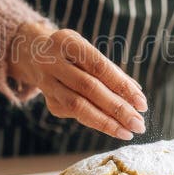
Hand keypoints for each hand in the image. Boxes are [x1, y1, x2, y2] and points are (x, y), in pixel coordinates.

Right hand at [7, 22, 147, 139]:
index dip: (121, 85)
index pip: (99, 66)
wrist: (32, 53)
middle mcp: (53, 62)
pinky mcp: (49, 102)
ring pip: (78, 107)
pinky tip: (113, 126)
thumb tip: (137, 94)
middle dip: (117, 109)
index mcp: (67, 42)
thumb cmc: (72, 52)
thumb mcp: (88, 51)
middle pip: (88, 88)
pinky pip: (76, 114)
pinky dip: (96, 121)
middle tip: (138, 124)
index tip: (141, 103)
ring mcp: (47, 84)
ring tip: (128, 131)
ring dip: (106, 122)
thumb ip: (111, 70)